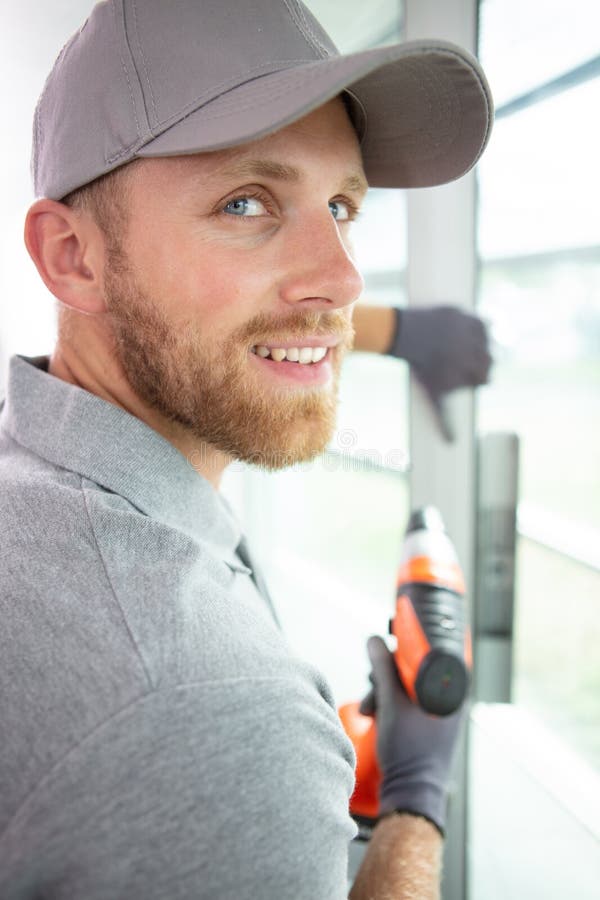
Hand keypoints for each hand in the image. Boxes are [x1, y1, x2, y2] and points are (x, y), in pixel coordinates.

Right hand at [360, 635, 465, 834]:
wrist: (411, 794)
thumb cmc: (410, 752)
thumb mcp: (391, 703)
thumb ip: (383, 668)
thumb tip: (374, 640)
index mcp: (451, 691)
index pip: (431, 652)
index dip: (408, 644)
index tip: (391, 638)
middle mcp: (447, 700)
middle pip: (412, 669)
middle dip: (386, 675)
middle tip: (373, 683)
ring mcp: (436, 714)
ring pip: (405, 686)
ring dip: (382, 692)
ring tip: (369, 710)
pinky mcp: (424, 726)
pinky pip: (404, 703)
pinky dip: (386, 705)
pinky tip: (373, 716)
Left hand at [388, 306, 492, 440]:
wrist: (408, 336)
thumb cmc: (423, 369)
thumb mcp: (435, 394)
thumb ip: (445, 419)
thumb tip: (451, 443)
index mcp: (473, 369)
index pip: (485, 379)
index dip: (472, 379)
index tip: (459, 377)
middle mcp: (476, 349)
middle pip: (490, 360)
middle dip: (477, 363)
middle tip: (458, 362)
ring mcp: (472, 330)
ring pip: (488, 340)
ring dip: (478, 344)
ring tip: (460, 347)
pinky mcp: (468, 315)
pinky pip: (482, 322)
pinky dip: (476, 328)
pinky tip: (464, 334)